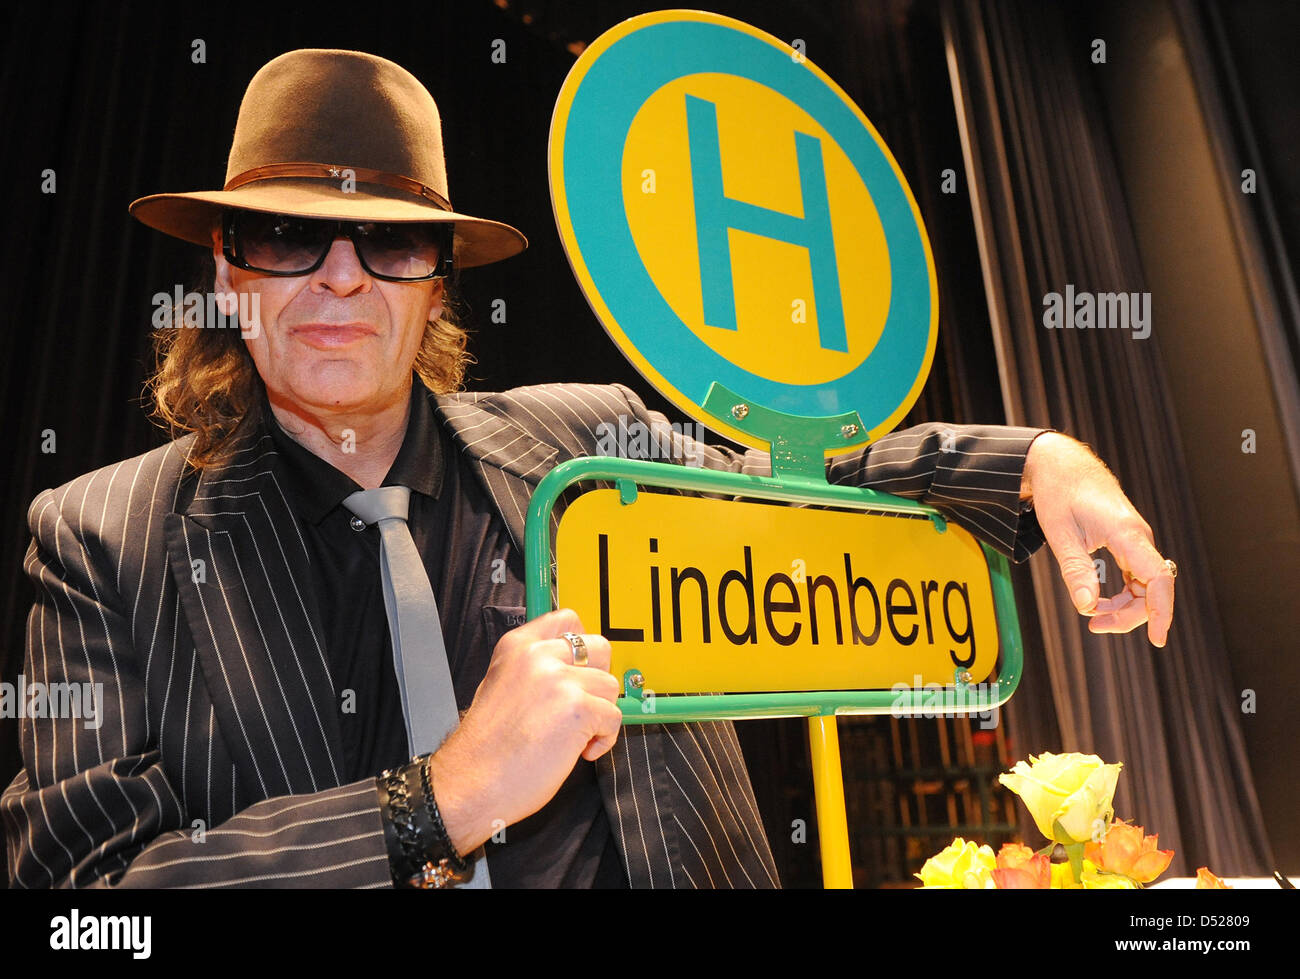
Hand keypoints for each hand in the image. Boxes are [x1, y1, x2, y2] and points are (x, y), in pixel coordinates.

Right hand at [428, 608, 621, 854]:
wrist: (471, 783)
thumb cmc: (485, 748)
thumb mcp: (500, 685)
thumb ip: (534, 669)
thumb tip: (575, 668)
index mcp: (517, 646)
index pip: (567, 620)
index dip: (582, 646)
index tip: (582, 667)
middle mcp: (538, 656)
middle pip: (599, 647)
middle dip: (598, 678)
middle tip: (583, 704)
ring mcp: (559, 680)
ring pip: (609, 686)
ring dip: (600, 713)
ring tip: (574, 735)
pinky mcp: (578, 708)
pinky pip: (614, 717)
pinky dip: (603, 739)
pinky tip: (579, 751)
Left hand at [1022, 433, 1175, 646]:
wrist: (1060, 464)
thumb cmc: (1059, 492)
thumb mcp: (1060, 533)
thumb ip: (1074, 570)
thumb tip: (1086, 607)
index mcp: (1126, 533)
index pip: (1158, 578)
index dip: (1161, 611)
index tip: (1157, 639)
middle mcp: (1138, 537)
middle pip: (1151, 589)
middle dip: (1128, 615)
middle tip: (1093, 625)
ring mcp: (1135, 540)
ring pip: (1143, 585)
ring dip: (1122, 606)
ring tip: (1091, 614)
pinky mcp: (1127, 542)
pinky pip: (1134, 576)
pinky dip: (1119, 593)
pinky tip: (1097, 600)